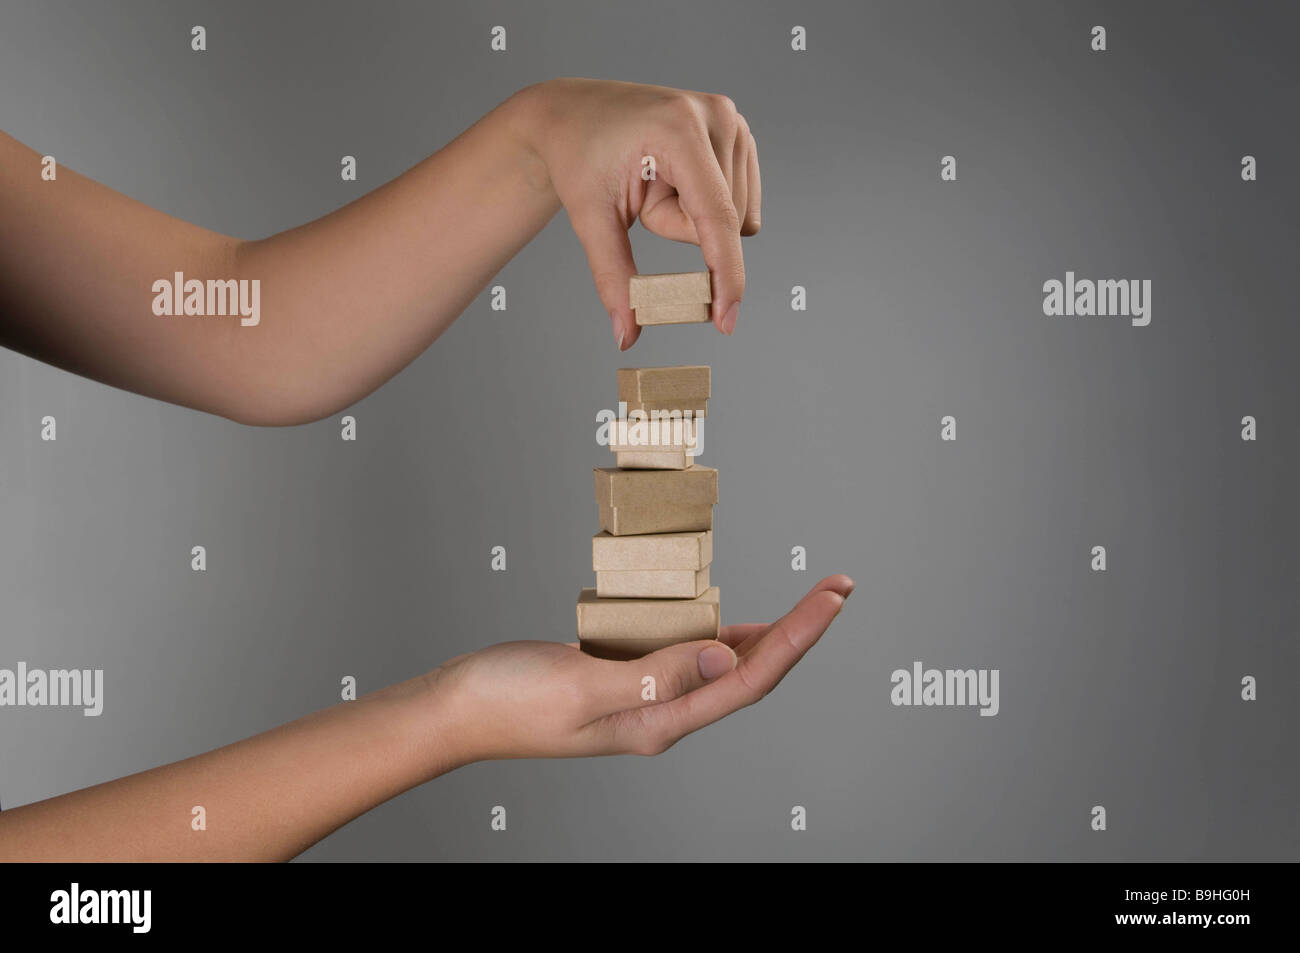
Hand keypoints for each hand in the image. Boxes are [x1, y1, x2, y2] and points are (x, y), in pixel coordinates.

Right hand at [431, 575, 850, 761]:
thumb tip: (724, 660)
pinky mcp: (625, 675)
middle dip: (800, 632)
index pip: (748, 679)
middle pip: (750, 673)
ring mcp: (644, 696)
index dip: (797, 637)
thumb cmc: (507, 700)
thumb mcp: (581, 685)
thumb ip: (653, 674)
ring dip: (769, 632)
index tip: (833, 599)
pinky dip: (717, 629)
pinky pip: (686, 653)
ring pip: (723, 664)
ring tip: (808, 602)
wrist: (456, 708)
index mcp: (659, 721)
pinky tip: (728, 618)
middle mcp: (662, 713)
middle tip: (839, 588)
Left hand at [517, 78, 761, 348]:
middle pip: (723, 223)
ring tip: (656, 181)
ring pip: (735, 217)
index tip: (726, 322)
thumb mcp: (590, 219)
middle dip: (681, 229)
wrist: (574, 115)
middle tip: (640, 194)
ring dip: (693, 217)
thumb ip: (613, 277)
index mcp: (679, 129)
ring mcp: (732, 119)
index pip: (716, 218)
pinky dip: (705, 206)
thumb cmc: (579, 159)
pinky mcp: (739, 130)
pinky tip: (674, 176)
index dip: (725, 275)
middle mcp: (715, 116)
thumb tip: (626, 335)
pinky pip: (739, 202)